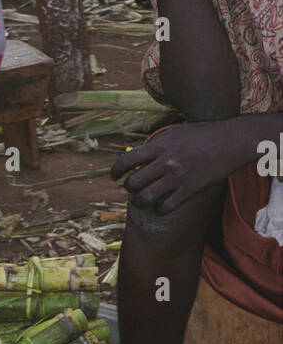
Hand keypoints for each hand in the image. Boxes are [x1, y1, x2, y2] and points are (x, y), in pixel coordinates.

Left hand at [110, 123, 229, 212]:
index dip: (116, 170)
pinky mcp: (189, 189)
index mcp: (159, 146)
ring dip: (138, 201)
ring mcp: (177, 177)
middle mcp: (165, 162)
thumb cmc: (200, 134)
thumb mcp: (173, 133)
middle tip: (130, 188)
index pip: (127, 160)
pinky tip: (159, 208)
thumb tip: (137, 155)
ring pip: (146, 197)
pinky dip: (158, 210)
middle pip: (134, 182)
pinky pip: (166, 207)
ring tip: (139, 200)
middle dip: (128, 188)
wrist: (229, 141)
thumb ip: (155, 145)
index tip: (114, 175)